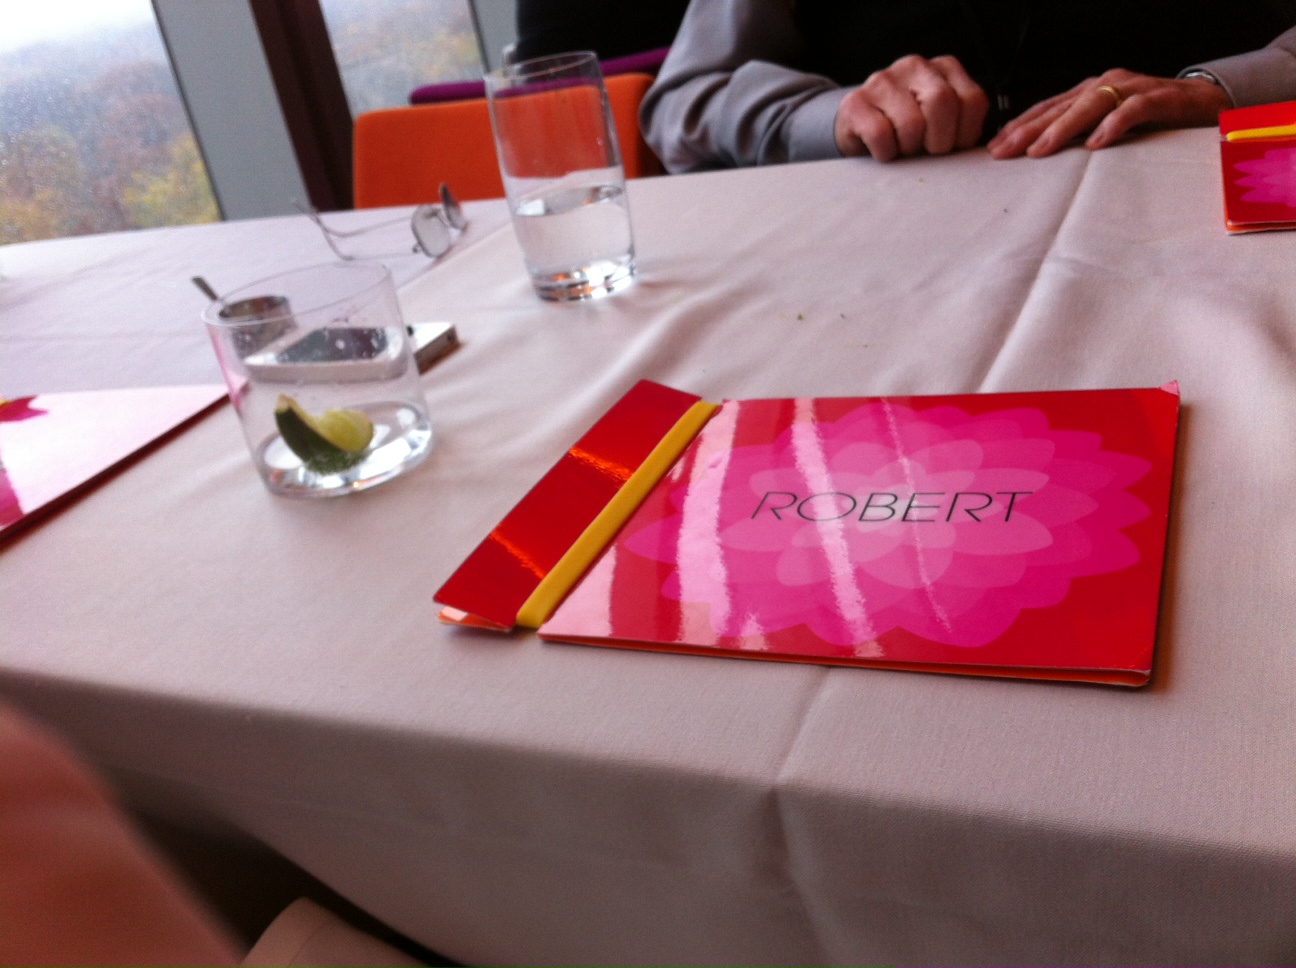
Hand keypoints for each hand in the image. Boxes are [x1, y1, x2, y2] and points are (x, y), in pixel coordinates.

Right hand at [835, 55, 988, 162]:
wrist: (859, 130)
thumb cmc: (908, 132)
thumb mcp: (942, 122)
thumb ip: (963, 124)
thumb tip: (986, 150)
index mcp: (944, 69)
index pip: (972, 100)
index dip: (965, 134)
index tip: (952, 146)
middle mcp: (915, 66)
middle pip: (943, 104)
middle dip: (939, 141)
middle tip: (927, 152)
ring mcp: (883, 80)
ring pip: (911, 123)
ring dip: (909, 149)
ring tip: (902, 148)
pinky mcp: (856, 102)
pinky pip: (881, 136)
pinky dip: (886, 153)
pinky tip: (883, 150)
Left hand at [987, 69, 1231, 158]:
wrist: (1204, 103)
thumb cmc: (1149, 119)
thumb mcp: (1105, 126)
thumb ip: (1077, 134)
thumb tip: (1036, 156)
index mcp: (1089, 91)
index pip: (1047, 108)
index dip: (1019, 127)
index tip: (993, 149)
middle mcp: (1106, 84)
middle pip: (1060, 107)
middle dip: (1029, 130)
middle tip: (1004, 152)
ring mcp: (1132, 89)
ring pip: (1090, 105)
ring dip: (1063, 128)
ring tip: (1040, 150)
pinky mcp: (1160, 98)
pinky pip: (1133, 109)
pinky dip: (1114, 124)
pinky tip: (1096, 142)